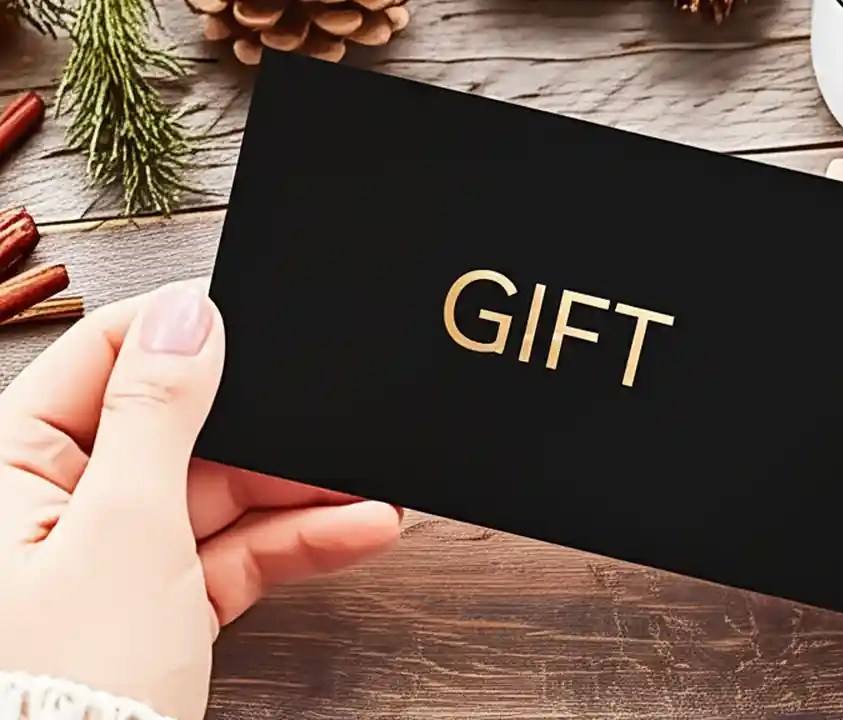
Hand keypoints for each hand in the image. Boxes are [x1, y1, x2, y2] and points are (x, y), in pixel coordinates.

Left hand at [0, 282, 401, 718]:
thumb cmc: (60, 683)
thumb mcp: (124, 527)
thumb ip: (158, 412)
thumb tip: (190, 313)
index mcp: (12, 463)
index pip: (103, 356)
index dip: (183, 330)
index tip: (258, 313)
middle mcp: (57, 500)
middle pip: (177, 426)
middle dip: (265, 428)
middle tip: (329, 415)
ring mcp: (113, 553)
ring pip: (219, 491)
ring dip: (299, 490)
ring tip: (372, 487)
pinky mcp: (160, 600)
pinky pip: (235, 549)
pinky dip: (296, 541)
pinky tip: (358, 529)